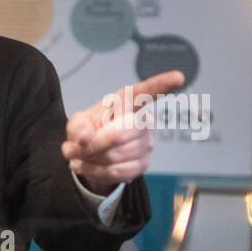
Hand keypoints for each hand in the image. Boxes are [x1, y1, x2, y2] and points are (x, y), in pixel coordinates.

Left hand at [62, 70, 184, 194]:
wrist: (90, 155)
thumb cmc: (88, 130)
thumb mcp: (76, 124)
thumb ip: (77, 127)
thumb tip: (85, 139)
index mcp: (126, 102)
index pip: (145, 92)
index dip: (161, 85)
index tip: (178, 77)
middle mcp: (142, 121)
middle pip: (119, 135)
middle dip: (92, 145)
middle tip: (74, 148)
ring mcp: (146, 143)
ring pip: (115, 156)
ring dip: (90, 160)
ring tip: (80, 156)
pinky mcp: (143, 164)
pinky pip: (118, 172)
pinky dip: (97, 173)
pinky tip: (89, 167)